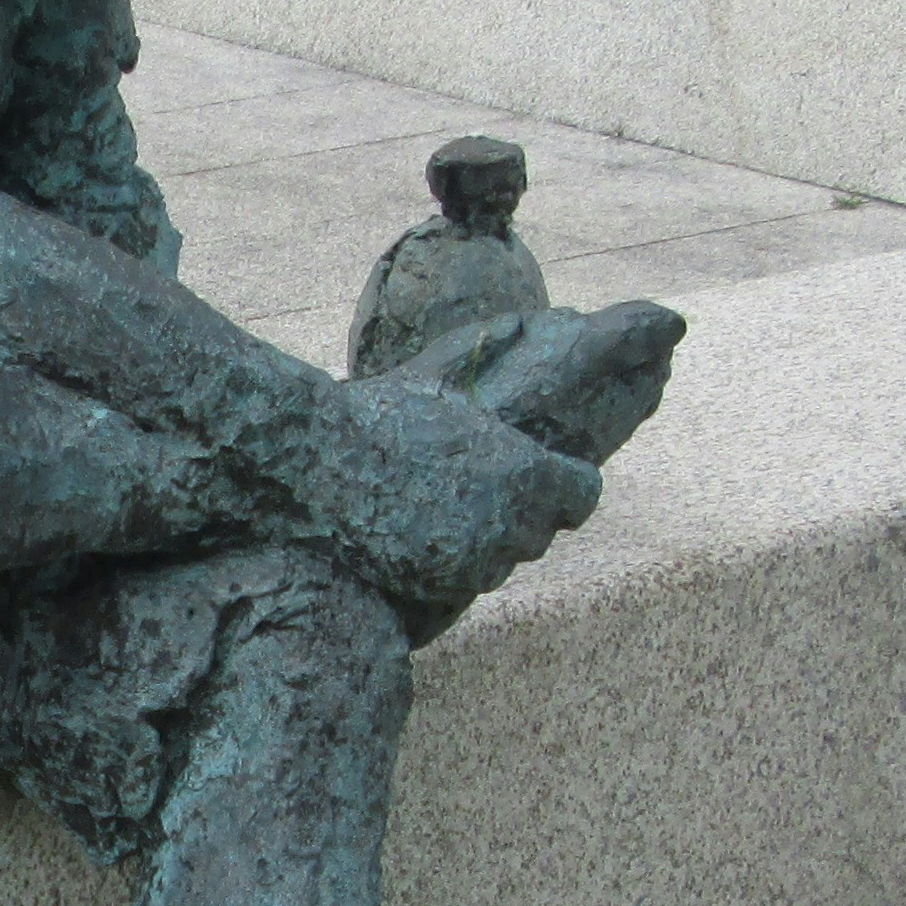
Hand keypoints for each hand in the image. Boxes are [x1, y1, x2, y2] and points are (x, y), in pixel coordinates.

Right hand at [300, 374, 603, 614]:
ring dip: (488, 541)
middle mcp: (514, 520)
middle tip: (479, 492)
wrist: (321, 467)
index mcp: (527, 470)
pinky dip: (455, 563)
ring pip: (506, 559)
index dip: (564, 486)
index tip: (543, 479)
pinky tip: (422, 536)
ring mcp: (480, 558)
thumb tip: (518, 320)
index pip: (583, 494)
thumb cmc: (377, 415)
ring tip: (446, 512)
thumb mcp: (435, 376)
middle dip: (520, 514)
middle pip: (543, 531)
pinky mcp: (446, 585)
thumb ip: (486, 350)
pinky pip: (469, 581)